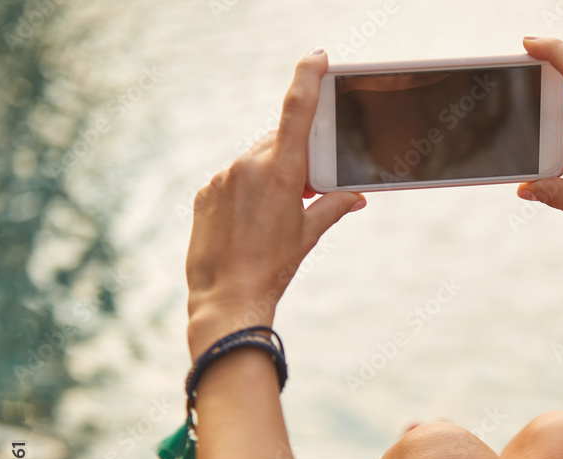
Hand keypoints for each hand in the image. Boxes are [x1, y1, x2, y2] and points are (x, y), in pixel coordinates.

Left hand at [185, 49, 365, 357]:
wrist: (227, 297)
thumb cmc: (273, 267)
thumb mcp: (308, 234)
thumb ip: (333, 206)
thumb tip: (356, 197)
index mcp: (281, 172)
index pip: (296, 111)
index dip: (307, 77)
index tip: (316, 57)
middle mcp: (248, 165)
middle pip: (278, 140)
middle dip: (296, 155)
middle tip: (306, 186)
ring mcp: (222, 177)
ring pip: (255, 160)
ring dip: (270, 174)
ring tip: (273, 214)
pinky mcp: (206, 191)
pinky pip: (232, 178)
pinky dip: (246, 189)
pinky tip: (250, 221)